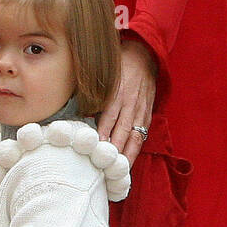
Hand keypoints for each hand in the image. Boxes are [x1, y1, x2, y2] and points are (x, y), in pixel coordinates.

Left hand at [98, 39, 157, 163]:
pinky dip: (136, 148)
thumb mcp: (104, 73)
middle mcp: (129, 102)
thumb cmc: (118, 64)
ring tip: (120, 171)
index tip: (95, 151)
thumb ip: (93, 92)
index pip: (109, 117)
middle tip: (106, 168)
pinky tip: (130, 160)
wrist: (143, 55)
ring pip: (135, 136)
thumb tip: (79, 112)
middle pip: (122, 131)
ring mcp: (140, 109)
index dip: (103, 135)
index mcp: (116, 92)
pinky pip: (143, 133)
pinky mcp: (147, 113)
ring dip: (127, 155)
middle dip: (115, 151)